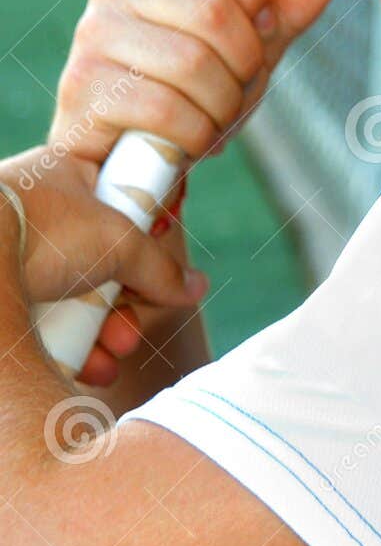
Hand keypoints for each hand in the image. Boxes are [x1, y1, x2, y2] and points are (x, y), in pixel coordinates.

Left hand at [0, 145, 207, 381]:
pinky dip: (71, 347)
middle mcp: (43, 215)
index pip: (123, 209)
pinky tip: (88, 368)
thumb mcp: (118, 241)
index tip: (152, 275)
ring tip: (112, 355)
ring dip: (102, 335)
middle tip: (130, 332)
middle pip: (102, 265)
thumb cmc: (40, 228)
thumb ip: (162, 267)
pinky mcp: (3, 295)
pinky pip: (45, 323)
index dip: (143, 248)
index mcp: (69, 178)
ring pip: (74, 300)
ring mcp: (17, 255)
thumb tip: (196, 287)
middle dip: (124, 309)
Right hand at [49, 0, 345, 168]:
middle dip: (246, 63)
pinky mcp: (83, 88)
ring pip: (194, 63)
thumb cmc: (193, 90)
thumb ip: (287, 7)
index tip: (262, 24)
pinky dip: (194, 135)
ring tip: (209, 115)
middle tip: (234, 85)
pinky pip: (167, 110)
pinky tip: (184, 140)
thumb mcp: (249, 46)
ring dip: (221, 105)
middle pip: (216, 9)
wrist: (132, 159)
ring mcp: (94, 34)